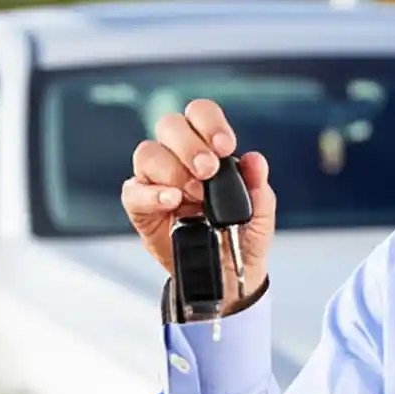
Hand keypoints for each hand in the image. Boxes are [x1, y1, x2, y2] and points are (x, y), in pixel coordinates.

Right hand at [123, 99, 275, 314]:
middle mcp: (179, 159)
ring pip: (148, 153)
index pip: (199, 114)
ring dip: (172, 169)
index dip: (209, 122)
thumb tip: (255, 160)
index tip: (225, 146)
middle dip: (190, 144)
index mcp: (208, 150)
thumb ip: (258, 187)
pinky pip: (133, 191)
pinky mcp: (141, 209)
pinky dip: (151, 194)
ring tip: (195, 195)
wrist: (229, 279)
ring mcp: (157, 182)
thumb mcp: (261, 216)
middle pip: (169, 126)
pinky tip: (172, 202)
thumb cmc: (242, 239)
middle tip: (208, 170)